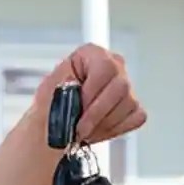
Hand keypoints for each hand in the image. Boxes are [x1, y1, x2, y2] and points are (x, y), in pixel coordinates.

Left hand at [30, 43, 146, 144]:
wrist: (54, 126)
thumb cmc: (50, 106)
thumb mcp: (48, 93)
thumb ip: (61, 86)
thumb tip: (73, 82)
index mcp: (92, 54)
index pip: (105, 67)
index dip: (91, 92)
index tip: (77, 108)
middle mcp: (114, 65)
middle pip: (121, 86)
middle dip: (97, 113)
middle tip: (80, 128)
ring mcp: (127, 86)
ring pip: (128, 105)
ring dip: (103, 124)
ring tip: (84, 130)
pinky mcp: (134, 107)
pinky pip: (135, 119)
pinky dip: (114, 130)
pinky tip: (96, 130)